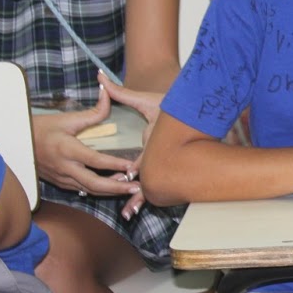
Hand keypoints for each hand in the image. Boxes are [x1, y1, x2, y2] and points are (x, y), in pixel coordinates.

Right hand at [32, 89, 142, 198]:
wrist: (16, 142)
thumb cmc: (42, 127)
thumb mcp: (66, 118)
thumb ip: (92, 112)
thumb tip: (108, 94)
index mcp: (67, 149)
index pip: (95, 161)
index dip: (115, 165)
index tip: (132, 166)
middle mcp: (65, 167)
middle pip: (94, 184)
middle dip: (117, 188)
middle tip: (137, 188)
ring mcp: (62, 178)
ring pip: (89, 190)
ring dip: (110, 191)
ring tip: (130, 189)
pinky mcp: (60, 183)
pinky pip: (82, 190)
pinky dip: (99, 190)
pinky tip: (113, 187)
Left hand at [97, 74, 165, 218]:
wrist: (192, 109)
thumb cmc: (170, 104)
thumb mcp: (145, 99)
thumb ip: (119, 92)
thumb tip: (100, 78)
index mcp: (154, 142)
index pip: (142, 159)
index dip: (132, 170)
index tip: (124, 179)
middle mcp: (159, 156)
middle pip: (147, 179)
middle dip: (137, 196)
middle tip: (128, 212)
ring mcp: (164, 161)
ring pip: (152, 185)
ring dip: (140, 200)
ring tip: (129, 214)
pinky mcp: (168, 165)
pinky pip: (157, 183)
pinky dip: (148, 196)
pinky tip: (138, 207)